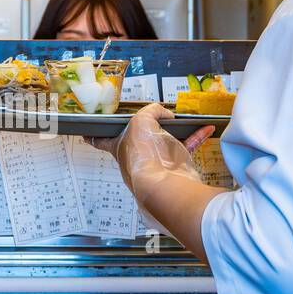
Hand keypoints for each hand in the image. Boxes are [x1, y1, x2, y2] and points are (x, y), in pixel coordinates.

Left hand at [87, 103, 212, 192]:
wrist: (162, 182)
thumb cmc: (143, 155)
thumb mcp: (141, 120)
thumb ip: (151, 111)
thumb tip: (166, 116)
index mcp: (119, 146)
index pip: (100, 139)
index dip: (93, 134)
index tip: (87, 132)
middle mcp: (136, 155)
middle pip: (139, 137)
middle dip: (148, 127)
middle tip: (157, 118)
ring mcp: (156, 160)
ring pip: (166, 141)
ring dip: (177, 131)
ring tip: (183, 121)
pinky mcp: (175, 164)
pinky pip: (187, 146)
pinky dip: (196, 136)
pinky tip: (205, 128)